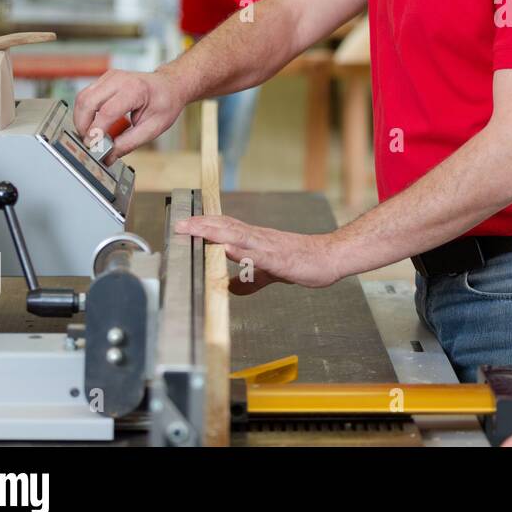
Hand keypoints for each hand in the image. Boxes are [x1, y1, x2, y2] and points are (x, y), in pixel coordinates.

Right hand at [74, 68, 186, 158]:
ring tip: (92, 134)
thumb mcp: (153, 128)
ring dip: (81, 119)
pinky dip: (85, 112)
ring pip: (82, 98)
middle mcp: (119, 79)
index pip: (107, 112)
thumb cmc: (165, 103)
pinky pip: (86, 96)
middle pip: (87, 102)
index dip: (96, 131)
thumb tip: (108, 156)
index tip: (93, 146)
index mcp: (135, 90)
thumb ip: (129, 143)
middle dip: (83, 126)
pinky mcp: (104, 80)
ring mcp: (109, 77)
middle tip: (90, 142)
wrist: (170, 85)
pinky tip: (95, 123)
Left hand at [175, 215, 336, 294]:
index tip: (184, 224)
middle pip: (226, 227)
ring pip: (238, 236)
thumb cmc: (305, 262)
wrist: (331, 257)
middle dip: (202, 225)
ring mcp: (269, 247)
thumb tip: (233, 287)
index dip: (205, 225)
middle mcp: (260, 238)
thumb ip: (252, 279)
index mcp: (257, 241)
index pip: (226, 228)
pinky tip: (227, 249)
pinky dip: (241, 252)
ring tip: (195, 230)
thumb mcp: (272, 273)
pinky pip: (257, 255)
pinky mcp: (279, 259)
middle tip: (180, 224)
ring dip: (214, 233)